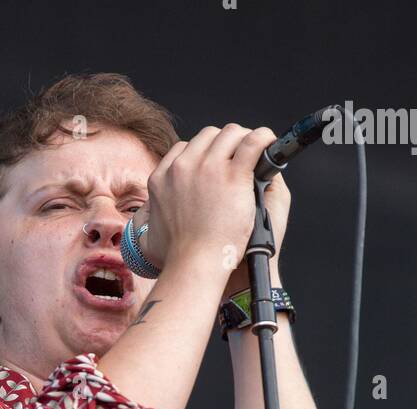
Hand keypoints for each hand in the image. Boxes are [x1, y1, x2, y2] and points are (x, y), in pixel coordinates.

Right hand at [133, 124, 283, 289]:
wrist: (195, 266)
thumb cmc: (178, 259)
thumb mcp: (150, 235)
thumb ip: (150, 219)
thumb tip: (148, 219)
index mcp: (162, 178)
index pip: (185, 149)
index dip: (203, 155)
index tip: (213, 166)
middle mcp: (183, 166)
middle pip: (209, 136)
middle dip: (225, 144)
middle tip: (237, 160)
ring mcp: (209, 168)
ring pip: (231, 134)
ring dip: (244, 140)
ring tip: (254, 154)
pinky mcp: (233, 175)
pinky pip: (253, 142)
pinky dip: (264, 139)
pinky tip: (268, 144)